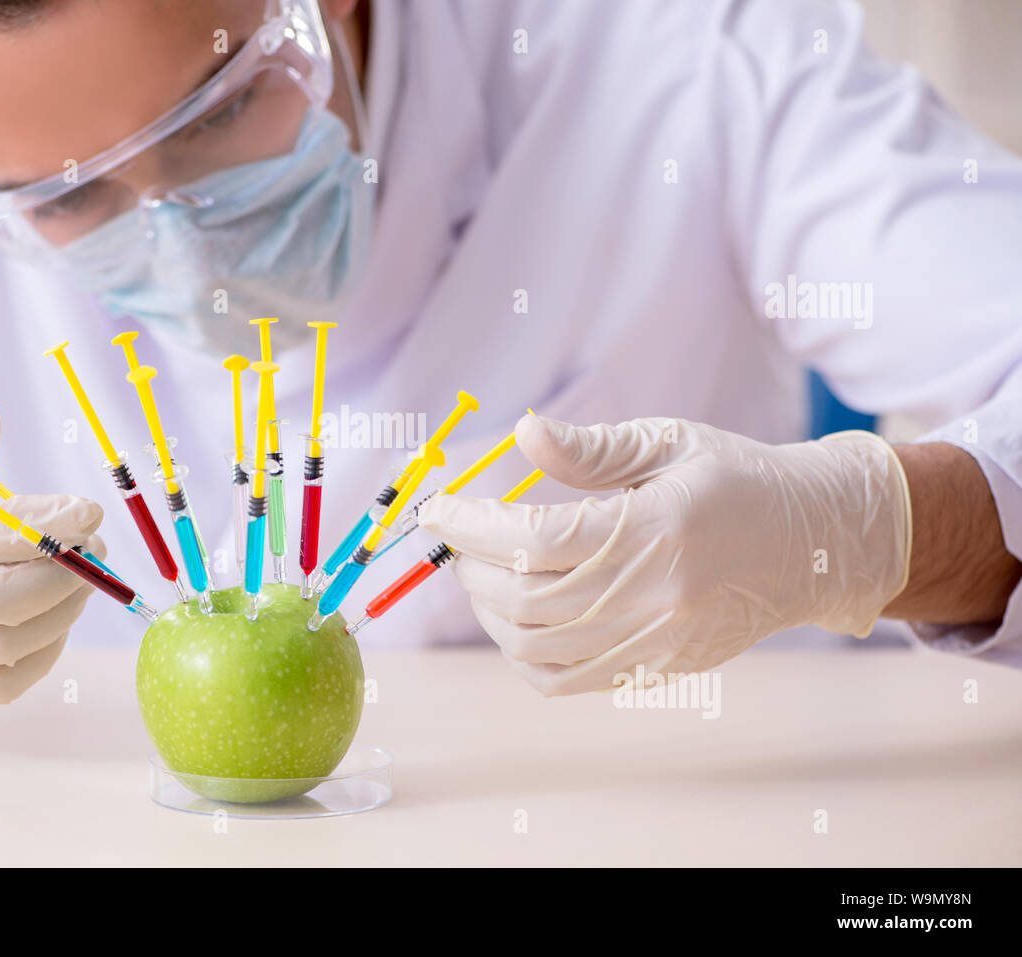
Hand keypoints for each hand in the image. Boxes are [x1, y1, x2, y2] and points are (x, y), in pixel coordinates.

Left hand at [417, 414, 910, 694]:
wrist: (815, 545)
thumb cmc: (738, 479)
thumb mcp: (671, 443)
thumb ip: (593, 448)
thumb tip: (523, 433)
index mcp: (657, 529)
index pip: (536, 541)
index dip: (473, 527)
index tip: (438, 509)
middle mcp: (655, 597)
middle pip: (525, 601)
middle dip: (472, 568)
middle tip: (459, 539)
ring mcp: (656, 643)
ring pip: (536, 648)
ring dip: (489, 612)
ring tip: (484, 574)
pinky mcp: (657, 670)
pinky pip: (565, 681)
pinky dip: (522, 655)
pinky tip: (517, 617)